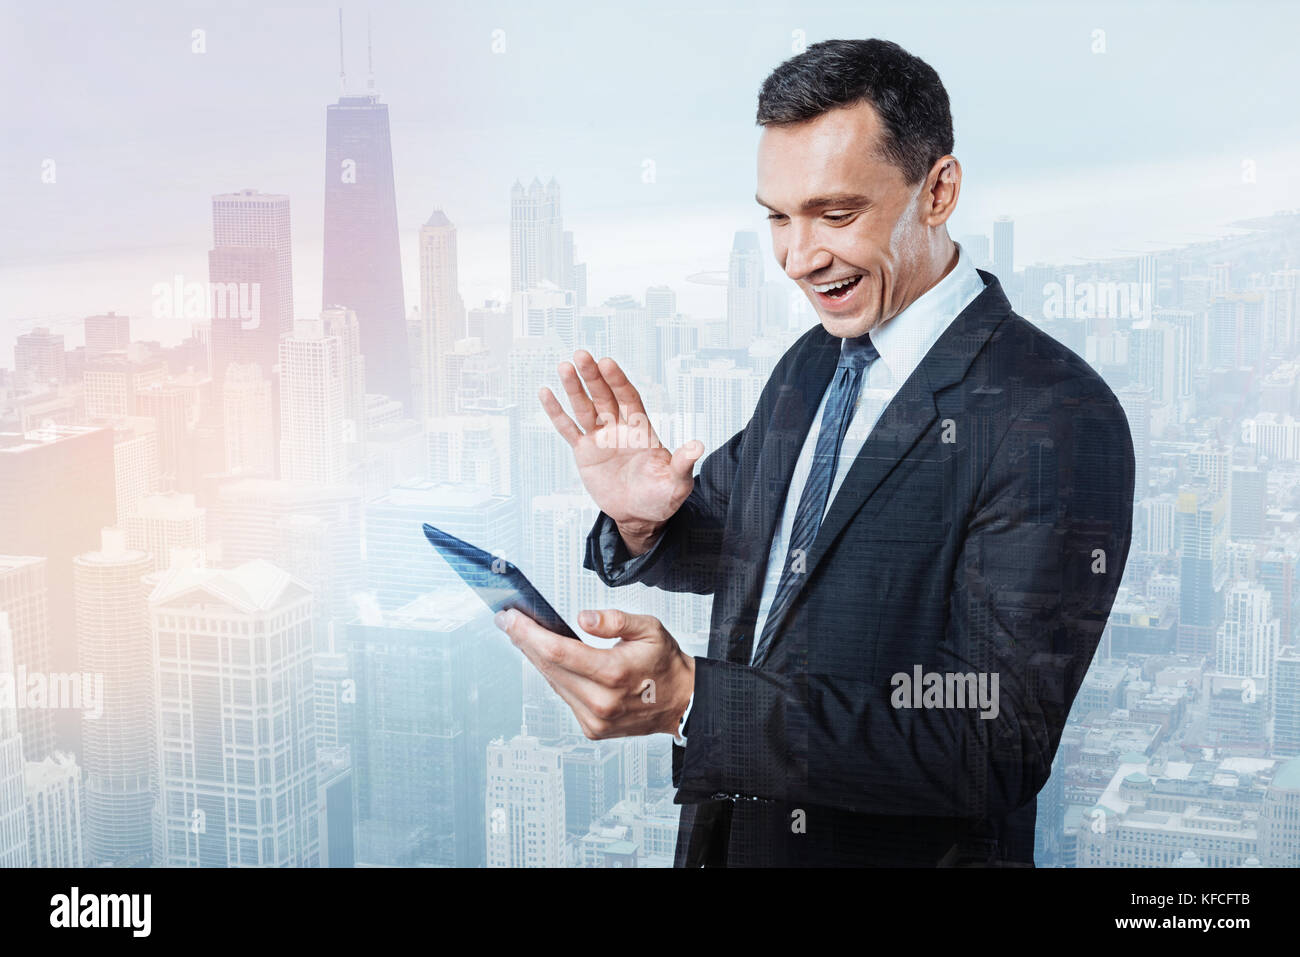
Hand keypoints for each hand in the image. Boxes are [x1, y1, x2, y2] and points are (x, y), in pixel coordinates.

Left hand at [494, 606, 694, 739]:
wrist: (681, 703)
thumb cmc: (665, 665)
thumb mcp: (650, 629)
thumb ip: (616, 620)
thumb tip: (583, 617)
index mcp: (614, 674)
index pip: (558, 651)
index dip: (529, 633)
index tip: (512, 619)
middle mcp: (602, 702)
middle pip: (549, 667)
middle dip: (524, 641)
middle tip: (507, 622)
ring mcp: (595, 720)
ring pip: (553, 683)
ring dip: (535, 658)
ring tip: (522, 636)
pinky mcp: (592, 729)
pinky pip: (564, 697)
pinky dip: (554, 676)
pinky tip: (547, 659)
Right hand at [539, 350, 703, 548]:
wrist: (640, 516)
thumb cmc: (662, 497)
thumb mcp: (676, 483)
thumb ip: (683, 463)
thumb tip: (698, 446)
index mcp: (642, 430)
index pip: (629, 398)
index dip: (618, 381)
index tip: (607, 363)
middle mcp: (620, 428)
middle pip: (605, 397)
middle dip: (593, 376)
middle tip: (582, 355)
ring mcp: (600, 438)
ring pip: (584, 408)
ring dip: (574, 388)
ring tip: (564, 366)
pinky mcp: (584, 452)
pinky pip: (568, 429)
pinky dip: (556, 412)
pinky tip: (546, 392)